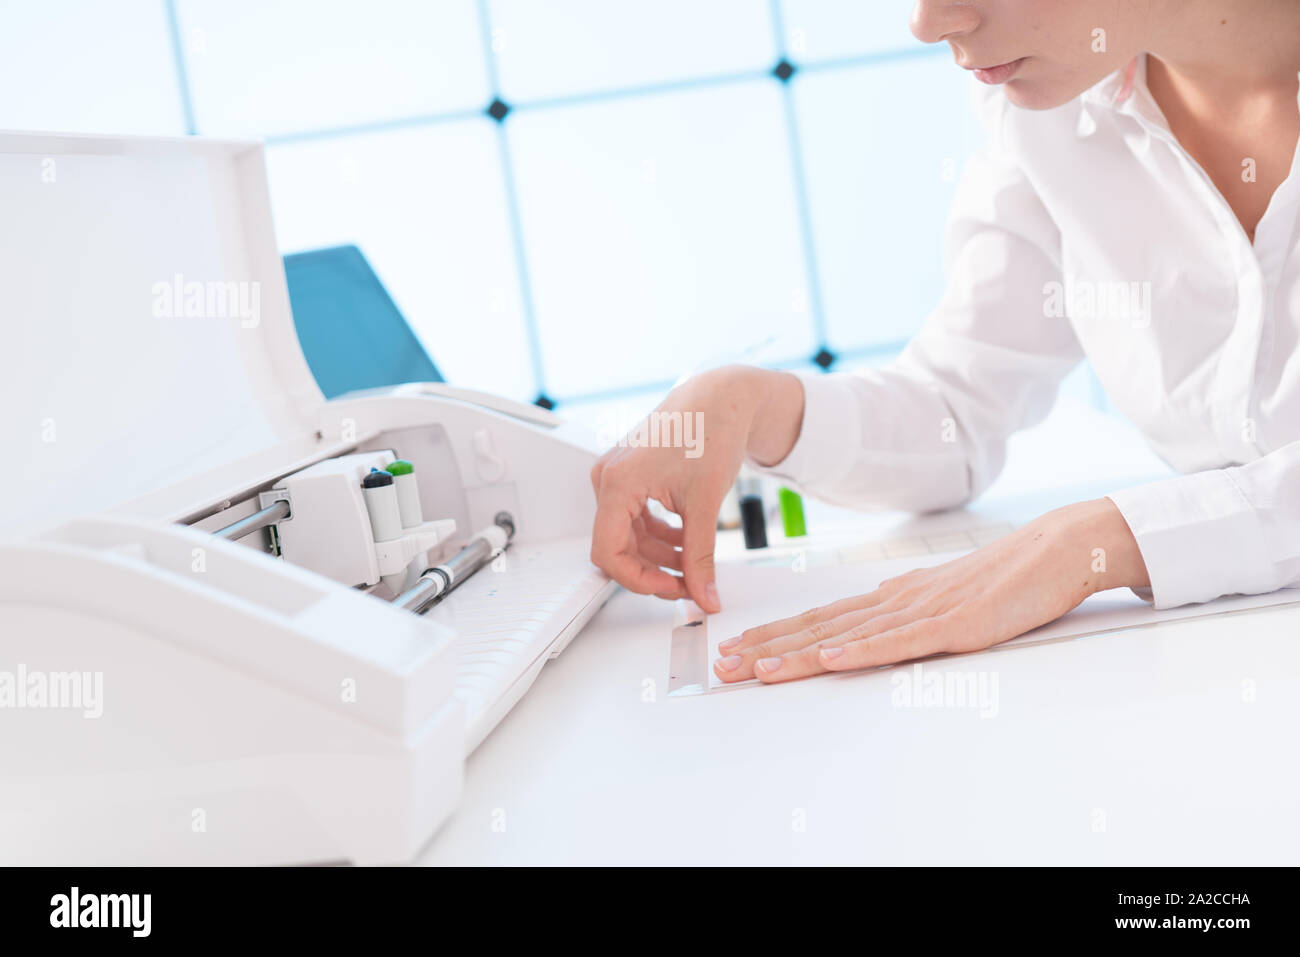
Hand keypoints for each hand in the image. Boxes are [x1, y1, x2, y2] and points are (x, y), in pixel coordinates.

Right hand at [590, 365, 803, 612]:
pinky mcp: (630, 477)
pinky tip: (686, 543)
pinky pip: (636, 520)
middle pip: (617, 547)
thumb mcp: (706, 503)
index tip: (672, 589)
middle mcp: (609, 479)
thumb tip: (704, 595)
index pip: (608, 553)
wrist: (721, 398)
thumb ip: (701, 556)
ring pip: (628, 537)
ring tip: (694, 566)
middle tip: (689, 585)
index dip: (639, 581)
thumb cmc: (710, 429)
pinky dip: (660, 537)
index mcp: (617, 482)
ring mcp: (617, 477)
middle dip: (653, 571)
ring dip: (660, 557)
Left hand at [714, 497, 1149, 682]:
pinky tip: (832, 658)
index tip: (735, 649)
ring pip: (848, 635)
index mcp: (892, 595)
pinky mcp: (956, 625)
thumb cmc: (1004, 577)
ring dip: (798, 653)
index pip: (821, 618)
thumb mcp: (943, 599)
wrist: (1057, 548)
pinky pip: (901, 642)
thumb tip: (864, 634)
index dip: (775, 634)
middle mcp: (897, 599)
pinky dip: (863, 652)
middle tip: (721, 664)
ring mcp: (924, 610)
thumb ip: (904, 616)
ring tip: (755, 668)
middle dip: (767, 646)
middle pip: (820, 626)